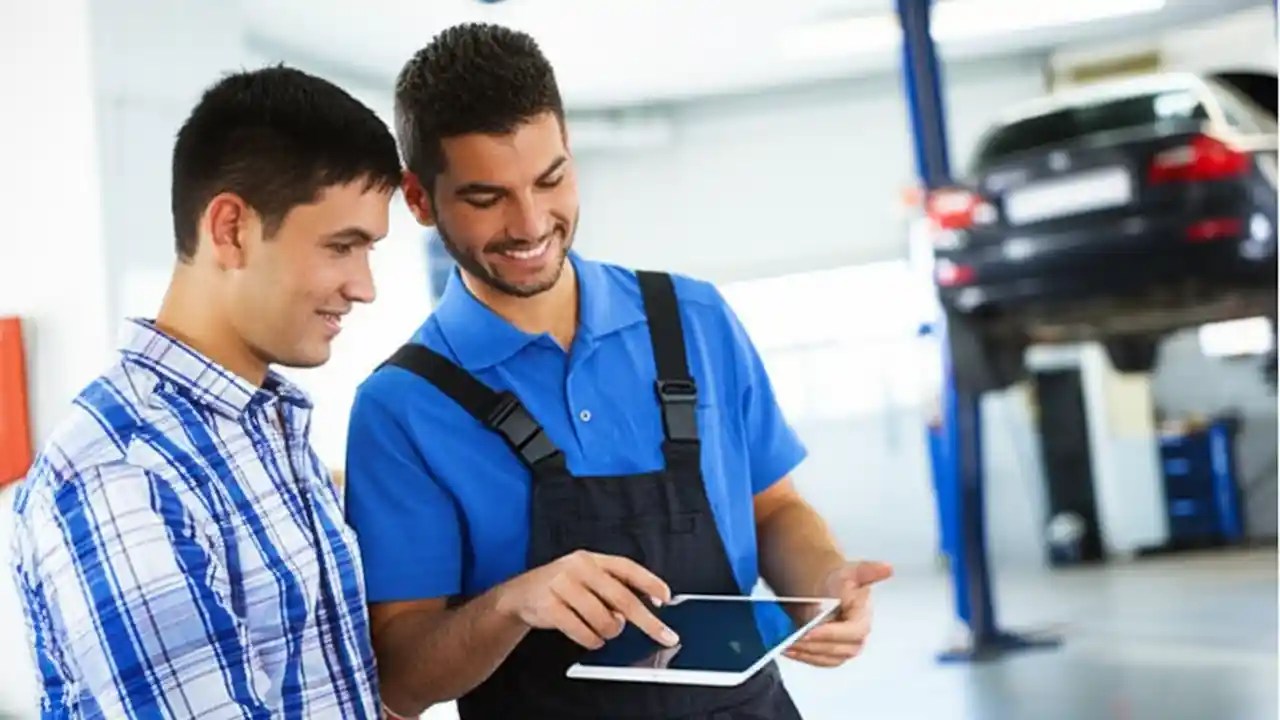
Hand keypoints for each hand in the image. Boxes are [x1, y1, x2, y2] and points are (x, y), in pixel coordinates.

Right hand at [497, 550, 679, 650]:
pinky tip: (589, 637)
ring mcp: (563, 586)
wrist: (519, 595)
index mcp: (592, 559)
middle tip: (664, 636)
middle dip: (648, 621)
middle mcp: (579, 568)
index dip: (650, 583)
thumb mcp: (586, 580)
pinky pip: (583, 632)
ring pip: (604, 620)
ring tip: (603, 631)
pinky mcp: (550, 606)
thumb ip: (611, 590)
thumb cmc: (560, 588)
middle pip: (622, 598)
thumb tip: (644, 607)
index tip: (667, 598)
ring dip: (609, 633)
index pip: (628, 568)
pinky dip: (591, 640)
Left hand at [784, 561, 892, 667]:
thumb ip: (867, 571)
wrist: (825, 589)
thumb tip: (887, 568)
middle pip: (839, 649)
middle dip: (815, 645)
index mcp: (864, 617)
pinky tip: (788, 649)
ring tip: (787, 644)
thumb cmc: (838, 582)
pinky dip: (803, 656)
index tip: (810, 631)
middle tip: (794, 638)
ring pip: (827, 658)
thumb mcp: (850, 572)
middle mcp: (857, 637)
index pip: (853, 632)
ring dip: (806, 653)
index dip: (832, 633)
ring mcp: (844, 647)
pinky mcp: (831, 654)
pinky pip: (818, 660)